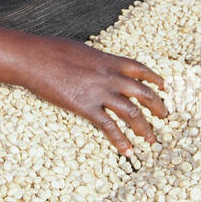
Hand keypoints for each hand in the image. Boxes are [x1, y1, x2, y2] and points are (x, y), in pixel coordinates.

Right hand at [17, 35, 168, 156]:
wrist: (35, 59)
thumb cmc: (52, 50)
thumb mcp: (81, 51)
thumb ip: (95, 60)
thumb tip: (98, 65)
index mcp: (108, 60)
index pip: (140, 69)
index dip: (154, 79)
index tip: (164, 87)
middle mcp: (109, 76)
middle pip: (143, 92)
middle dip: (157, 106)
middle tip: (164, 116)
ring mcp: (99, 92)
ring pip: (132, 112)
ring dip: (144, 127)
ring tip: (151, 140)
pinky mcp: (86, 107)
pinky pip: (109, 126)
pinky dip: (120, 140)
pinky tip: (127, 151)